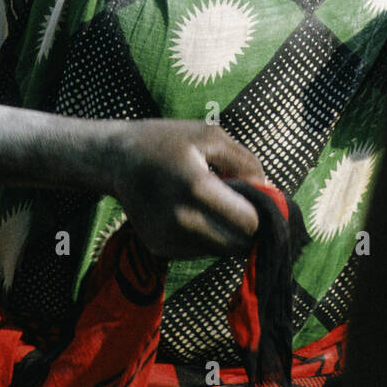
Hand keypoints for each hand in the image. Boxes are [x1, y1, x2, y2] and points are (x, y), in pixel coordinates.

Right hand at [108, 120, 266, 259]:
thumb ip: (246, 162)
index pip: (249, 222)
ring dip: (229, 233)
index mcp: (197, 188)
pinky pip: (201, 251)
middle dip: (251, 229)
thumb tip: (269, 192)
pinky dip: (208, 236)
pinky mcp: (160, 249)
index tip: (267, 202)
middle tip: (249, 206)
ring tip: (219, 204)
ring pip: (221, 251)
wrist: (117, 159)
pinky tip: (197, 212)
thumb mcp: (210, 136)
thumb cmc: (167, 140)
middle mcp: (181, 220)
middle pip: (238, 245)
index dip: (265, 215)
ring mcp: (168, 239)